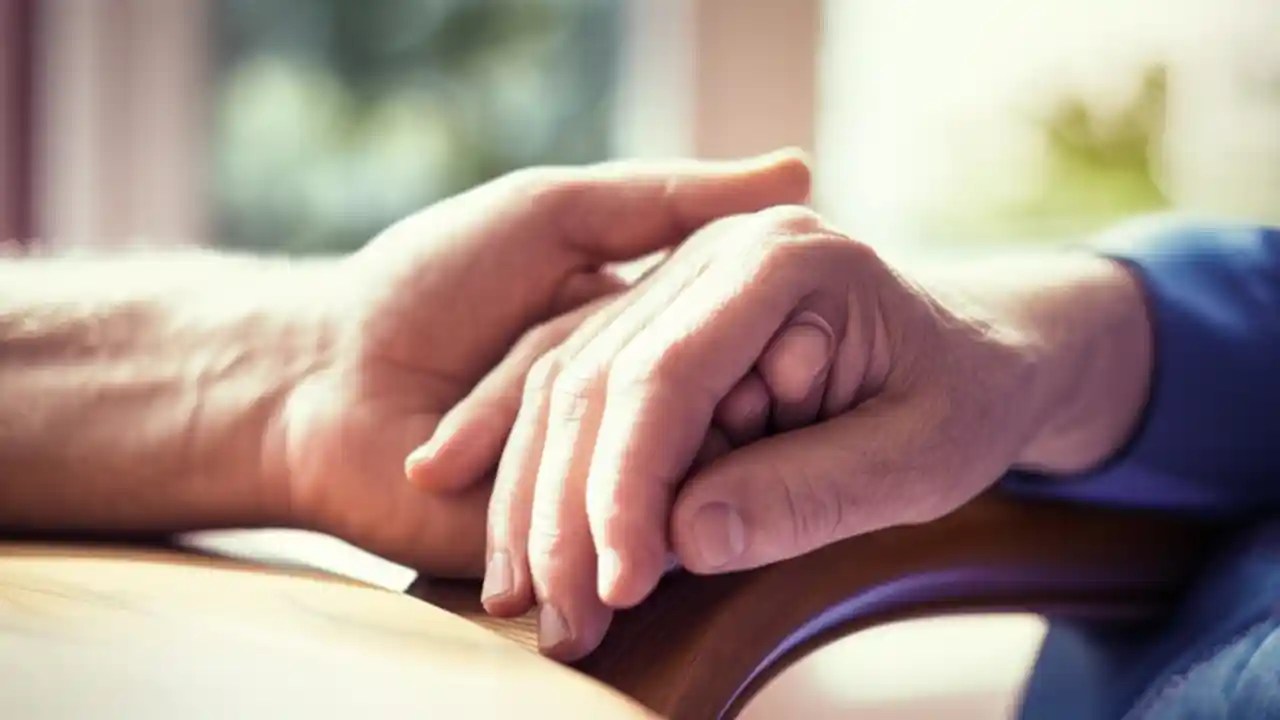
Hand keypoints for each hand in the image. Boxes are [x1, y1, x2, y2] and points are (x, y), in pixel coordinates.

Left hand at [271, 153, 810, 576]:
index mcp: (626, 326)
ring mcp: (587, 475)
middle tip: (799, 422)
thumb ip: (660, 201)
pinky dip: (638, 538)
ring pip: (668, 490)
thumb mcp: (550, 214)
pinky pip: (612, 546)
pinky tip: (685, 538)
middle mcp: (616, 404)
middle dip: (742, 430)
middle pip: (704, 423)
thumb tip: (797, 170)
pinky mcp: (557, 543)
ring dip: (692, 488)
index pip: (718, 346)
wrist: (315, 383)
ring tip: (755, 470)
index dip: (765, 352)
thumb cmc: (423, 283)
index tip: (814, 357)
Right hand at [467, 205, 1150, 658]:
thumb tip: (684, 539)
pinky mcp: (648, 327)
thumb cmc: (961, 403)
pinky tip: (476, 514)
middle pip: (597, 378)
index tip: (622, 584)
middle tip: (561, 620)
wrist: (968, 359)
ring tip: (525, 603)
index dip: (629, 483)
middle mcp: (710, 255)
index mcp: (785, 258)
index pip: (669, 369)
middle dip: (568, 508)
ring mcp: (671, 284)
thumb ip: (812, 492)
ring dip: (533, 499)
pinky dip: (524, 462)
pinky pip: (562, 387)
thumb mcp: (922, 457)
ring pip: (562, 385)